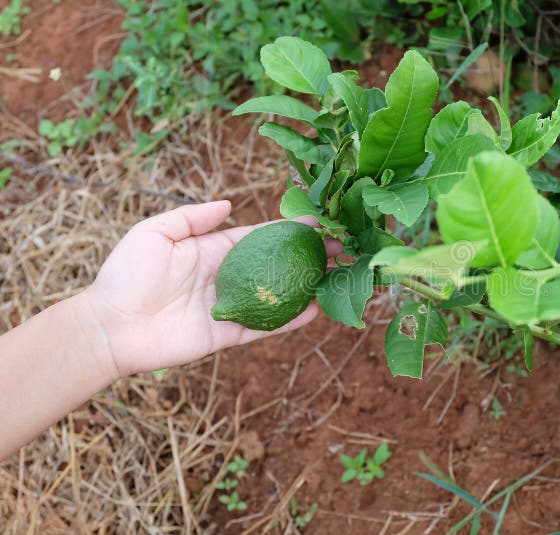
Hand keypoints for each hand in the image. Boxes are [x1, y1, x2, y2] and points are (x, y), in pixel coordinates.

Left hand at [84, 201, 340, 377]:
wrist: (109, 325)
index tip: (319, 220)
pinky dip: (291, 321)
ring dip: (307, 287)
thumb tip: (229, 204)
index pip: (260, 236)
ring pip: (277, 296)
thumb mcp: (155, 232)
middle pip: (277, 264)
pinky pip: (265, 327)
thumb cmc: (126, 274)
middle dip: (308, 256)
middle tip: (341, 248)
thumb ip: (192, 218)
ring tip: (338, 277)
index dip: (289, 228)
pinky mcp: (227, 334)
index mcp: (213, 250)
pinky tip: (316, 311)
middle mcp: (228, 277)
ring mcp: (231, 306)